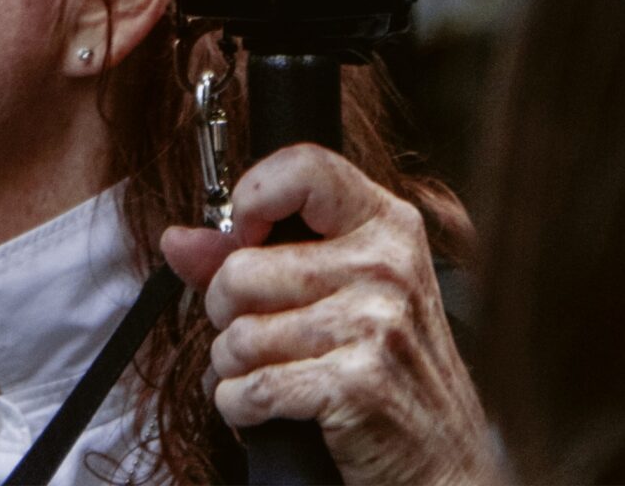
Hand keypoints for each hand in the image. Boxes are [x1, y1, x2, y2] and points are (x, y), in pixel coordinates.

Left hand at [160, 144, 494, 485]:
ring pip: (239, 334)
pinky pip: (253, 387)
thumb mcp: (343, 291)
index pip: (305, 168)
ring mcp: (374, 324)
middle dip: (227, 311)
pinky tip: (261, 407)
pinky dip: (239, 405)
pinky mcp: (356, 385)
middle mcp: (384, 266)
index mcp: (387, 224)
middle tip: (255, 329)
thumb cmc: (391, 369)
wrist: (446, 460)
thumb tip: (178, 240)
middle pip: (243, 268)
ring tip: (263, 372)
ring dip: (232, 366)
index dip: (253, 197)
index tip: (242, 235)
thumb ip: (257, 255)